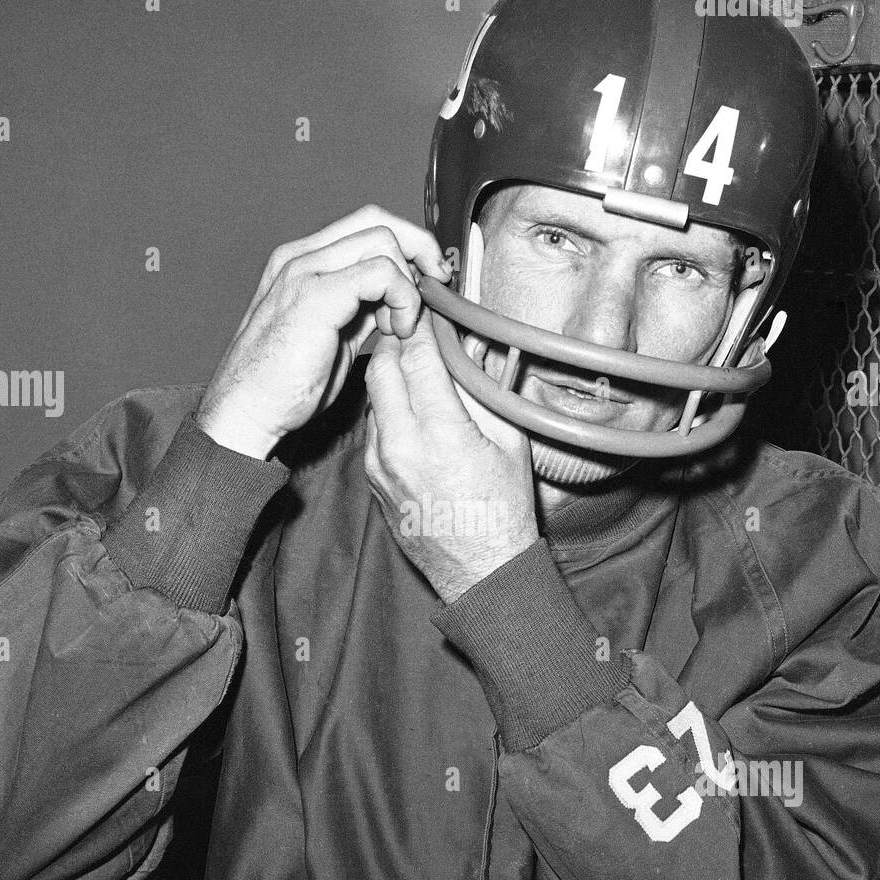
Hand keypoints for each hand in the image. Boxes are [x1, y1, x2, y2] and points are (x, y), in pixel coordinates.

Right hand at [197, 206, 452, 458]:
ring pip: (383, 240)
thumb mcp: (333, 336)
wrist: (246, 411)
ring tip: (399, 326)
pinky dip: (402, 298)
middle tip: (433, 290)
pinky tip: (394, 330)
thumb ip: (362, 308)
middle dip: (420, 251)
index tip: (428, 281)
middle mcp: (300, 257)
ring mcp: (304, 271)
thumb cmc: (284, 385)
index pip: (366, 224)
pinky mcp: (314, 295)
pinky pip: (380, 272)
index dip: (408, 245)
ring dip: (408, 283)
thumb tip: (401, 296)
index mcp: (302, 262)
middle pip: (378, 221)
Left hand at [364, 311, 539, 603]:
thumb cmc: (503, 509)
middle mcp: (401, 445)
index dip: (424, 324)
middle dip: (400, 341)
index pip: (420, 356)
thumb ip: (483, 391)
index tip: (430, 308)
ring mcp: (380, 463)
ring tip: (418, 367)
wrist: (479, 571)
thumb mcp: (508, 441)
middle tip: (419, 329)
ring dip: (392, 374)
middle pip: (383, 366)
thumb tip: (468, 348)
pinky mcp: (371, 477)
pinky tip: (412, 410)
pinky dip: (389, 407)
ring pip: (373, 394)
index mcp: (441, 434)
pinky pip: (373, 425)